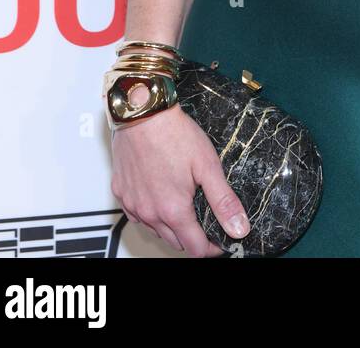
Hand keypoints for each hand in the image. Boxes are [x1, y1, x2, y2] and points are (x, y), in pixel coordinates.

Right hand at [110, 93, 250, 256]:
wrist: (142, 111)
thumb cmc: (173, 133)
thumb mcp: (208, 165)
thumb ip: (223, 200)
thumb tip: (239, 228)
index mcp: (173, 210)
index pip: (195, 248)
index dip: (212, 248)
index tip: (220, 240)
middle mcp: (149, 212)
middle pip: (175, 242)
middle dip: (193, 237)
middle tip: (206, 221)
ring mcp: (132, 204)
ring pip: (155, 230)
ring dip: (171, 226)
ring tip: (185, 206)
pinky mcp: (120, 192)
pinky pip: (137, 215)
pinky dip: (151, 214)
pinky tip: (160, 197)